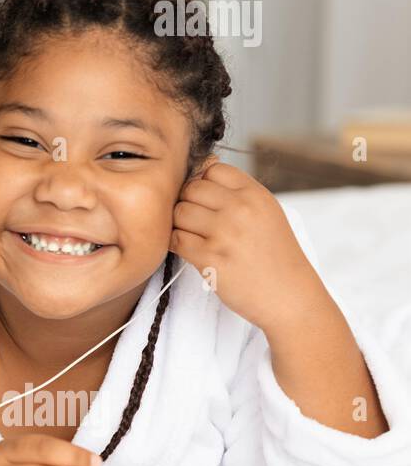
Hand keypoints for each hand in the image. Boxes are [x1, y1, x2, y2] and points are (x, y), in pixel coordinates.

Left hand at [170, 156, 327, 332]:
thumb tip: (201, 168)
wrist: (290, 297)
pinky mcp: (210, 258)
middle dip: (188, 203)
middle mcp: (241, 209)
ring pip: (179, 212)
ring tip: (196, 237)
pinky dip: (178, 244)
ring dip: (180, 224)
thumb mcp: (266, 213)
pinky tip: (192, 251)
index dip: (203, 183)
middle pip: (190, 188)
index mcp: (256, 194)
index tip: (207, 201)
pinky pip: (176, 238)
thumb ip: (236, 192)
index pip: (212, 168)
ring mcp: (225, 233)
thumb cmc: (274, 255)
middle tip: (197, 223)